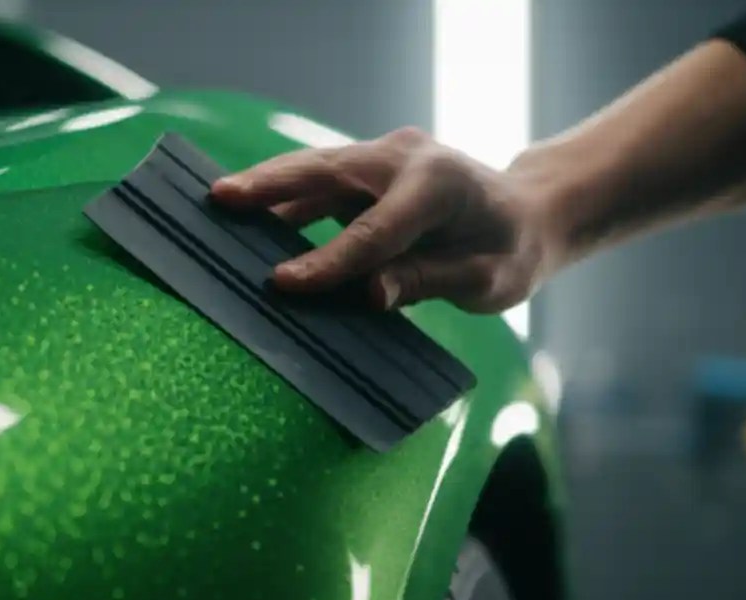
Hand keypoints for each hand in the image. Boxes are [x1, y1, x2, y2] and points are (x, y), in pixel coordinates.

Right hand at [209, 127, 564, 312]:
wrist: (526, 215)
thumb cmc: (510, 254)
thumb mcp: (487, 281)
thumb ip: (429, 282)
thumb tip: (370, 295)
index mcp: (440, 186)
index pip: (375, 230)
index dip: (328, 261)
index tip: (283, 284)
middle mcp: (408, 158)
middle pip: (330, 172)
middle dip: (273, 186)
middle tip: (220, 198)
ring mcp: (387, 158)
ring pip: (318, 169)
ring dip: (269, 185)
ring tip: (219, 202)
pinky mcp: (372, 169)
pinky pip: (322, 182)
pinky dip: (286, 197)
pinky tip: (250, 215)